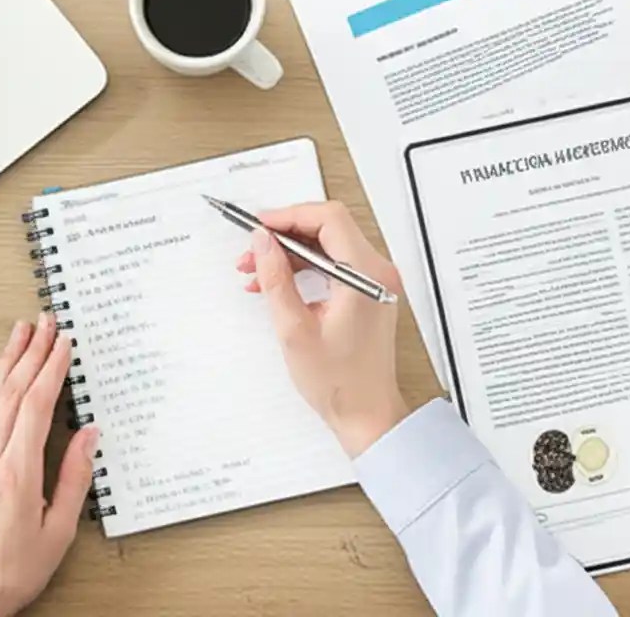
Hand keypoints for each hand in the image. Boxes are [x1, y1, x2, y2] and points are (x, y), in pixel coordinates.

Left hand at [0, 313, 98, 616]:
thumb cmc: (10, 571)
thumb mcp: (59, 530)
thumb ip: (75, 477)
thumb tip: (89, 436)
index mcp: (16, 471)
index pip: (35, 403)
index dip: (50, 367)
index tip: (62, 343)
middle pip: (9, 390)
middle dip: (29, 350)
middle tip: (43, 322)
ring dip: (4, 361)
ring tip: (18, 335)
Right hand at [237, 201, 409, 457]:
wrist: (366, 414)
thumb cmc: (340, 383)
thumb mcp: (294, 329)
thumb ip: (276, 279)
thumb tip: (262, 242)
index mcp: (366, 275)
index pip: (328, 220)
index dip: (289, 216)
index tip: (259, 226)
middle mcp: (377, 272)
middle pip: (328, 228)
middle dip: (285, 234)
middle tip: (252, 249)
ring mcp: (374, 282)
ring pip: (327, 246)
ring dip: (290, 253)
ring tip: (255, 269)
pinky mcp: (367, 293)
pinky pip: (332, 265)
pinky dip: (303, 268)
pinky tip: (275, 283)